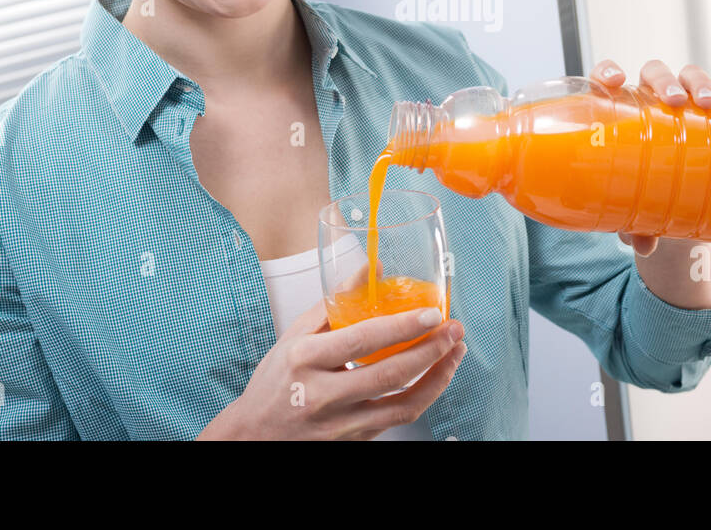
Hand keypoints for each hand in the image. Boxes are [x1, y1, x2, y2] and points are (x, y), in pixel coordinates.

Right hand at [197, 286, 464, 439]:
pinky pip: (398, 420)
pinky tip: (435, 377)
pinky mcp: (353, 441)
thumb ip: (335, 302)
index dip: (401, 326)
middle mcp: (322, 395)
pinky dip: (423, 397)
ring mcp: (339, 424)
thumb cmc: (275, 381)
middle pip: (389, 374)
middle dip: (430, 350)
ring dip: (437, 377)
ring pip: (402, 404)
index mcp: (304, 359)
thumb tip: (371, 269)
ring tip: (455, 352)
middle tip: (453, 329)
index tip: (431, 313)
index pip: (361, 340)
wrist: (256, 435)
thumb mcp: (294, 336)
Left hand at [590, 58, 710, 257]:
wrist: (679, 204)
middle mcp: (652, 101)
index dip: (607, 72)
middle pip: (655, 74)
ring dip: (698, 81)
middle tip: (675, 101)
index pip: (607, 80)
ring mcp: (686, 104)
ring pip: (690, 76)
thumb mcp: (635, 208)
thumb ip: (633, 222)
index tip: (615, 81)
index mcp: (622, 114)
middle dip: (665, 80)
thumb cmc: (645, 194)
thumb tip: (643, 246)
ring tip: (709, 102)